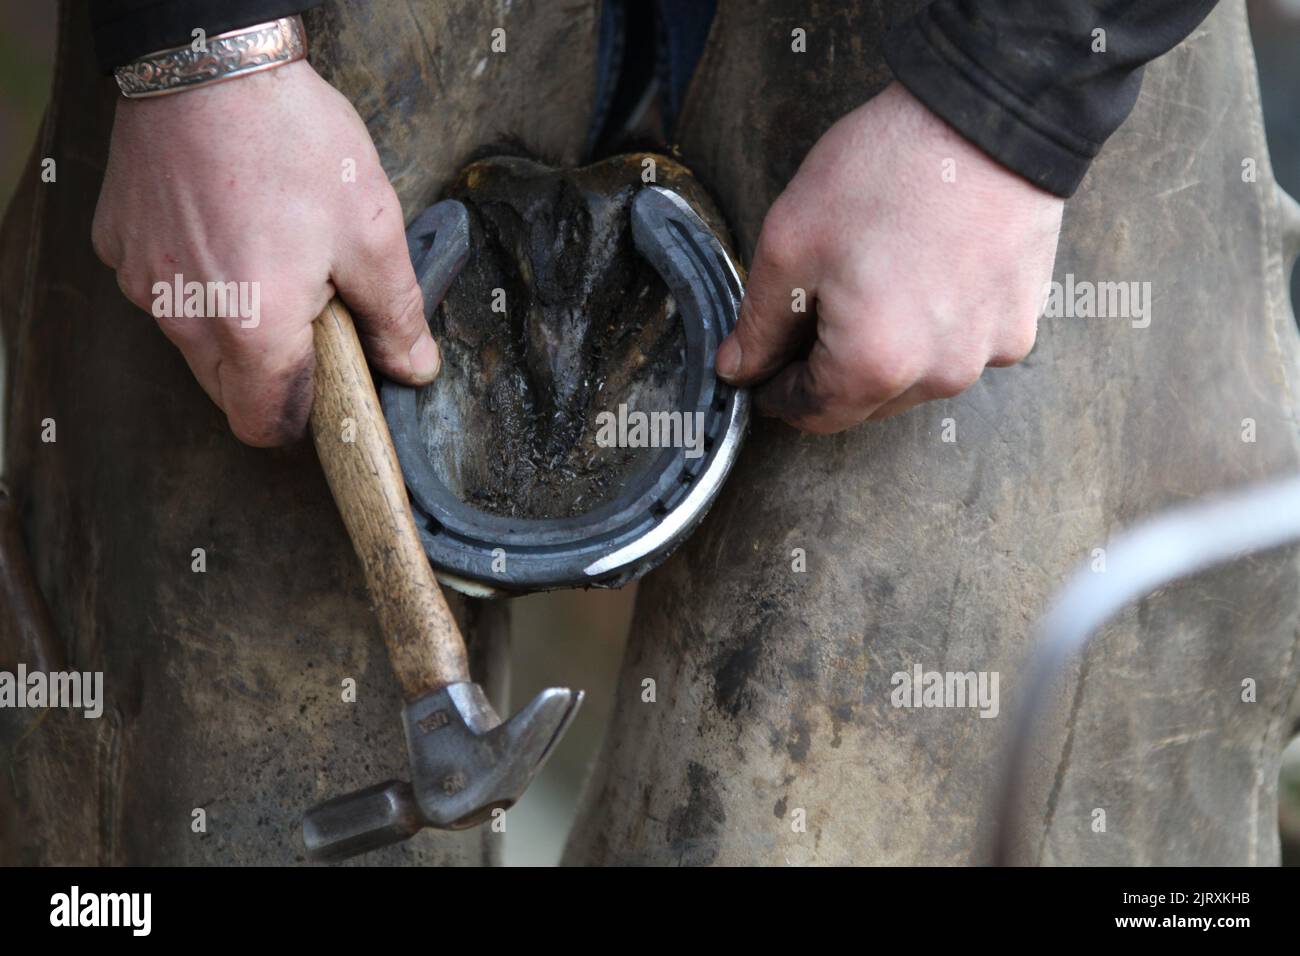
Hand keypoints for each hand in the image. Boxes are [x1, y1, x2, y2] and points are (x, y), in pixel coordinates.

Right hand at [92, 60, 438, 446]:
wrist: (209, 61)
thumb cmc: (294, 142)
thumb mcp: (370, 231)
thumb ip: (394, 315)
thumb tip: (415, 368)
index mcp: (255, 330)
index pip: (265, 425)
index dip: (301, 422)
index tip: (326, 391)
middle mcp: (187, 320)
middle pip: (230, 390)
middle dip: (274, 373)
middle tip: (313, 312)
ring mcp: (145, 284)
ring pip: (195, 344)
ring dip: (235, 327)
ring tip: (272, 258)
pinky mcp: (120, 247)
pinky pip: (164, 292)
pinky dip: (197, 282)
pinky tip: (227, 230)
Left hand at [716, 82, 1063, 432]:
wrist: (987, 115)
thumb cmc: (886, 172)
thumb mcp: (790, 245)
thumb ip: (759, 323)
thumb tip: (739, 369)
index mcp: (874, 365)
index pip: (815, 415)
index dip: (780, 394)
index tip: (764, 372)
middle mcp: (938, 375)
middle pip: (866, 402)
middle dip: (830, 371)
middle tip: (811, 315)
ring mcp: (988, 353)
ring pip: (916, 378)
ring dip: (886, 351)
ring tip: (871, 283)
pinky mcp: (1020, 324)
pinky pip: (962, 346)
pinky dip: (935, 327)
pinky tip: (922, 275)